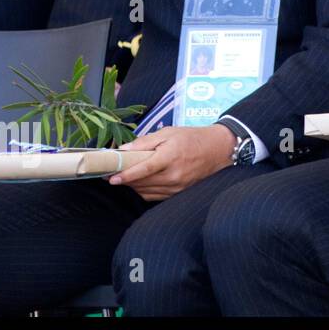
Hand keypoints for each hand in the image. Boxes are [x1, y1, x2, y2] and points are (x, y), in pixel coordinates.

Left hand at [111, 124, 235, 200]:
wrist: (217, 149)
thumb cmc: (192, 138)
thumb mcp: (168, 133)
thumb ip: (145, 142)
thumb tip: (123, 150)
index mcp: (171, 157)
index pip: (144, 169)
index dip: (126, 174)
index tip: (111, 177)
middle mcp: (174, 175)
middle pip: (142, 182)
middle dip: (124, 179)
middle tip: (111, 174)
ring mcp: (177, 187)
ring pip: (146, 191)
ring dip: (132, 186)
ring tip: (123, 177)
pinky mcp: (178, 193)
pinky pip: (154, 196)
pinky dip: (143, 191)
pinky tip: (138, 183)